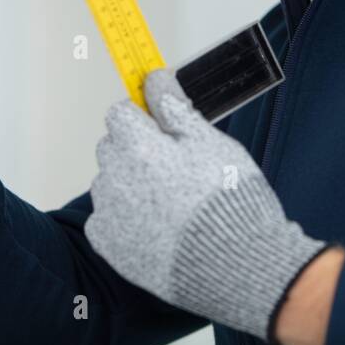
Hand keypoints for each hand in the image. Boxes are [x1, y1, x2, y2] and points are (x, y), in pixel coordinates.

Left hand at [84, 68, 331, 342]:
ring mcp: (109, 213)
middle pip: (113, 146)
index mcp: (139, 146)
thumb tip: (155, 79)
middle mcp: (115, 177)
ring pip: (110, 182)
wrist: (238, 265)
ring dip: (130, 183)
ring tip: (171, 202)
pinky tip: (157, 225)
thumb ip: (176, 110)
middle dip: (136, 148)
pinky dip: (125, 217)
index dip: (143, 117)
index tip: (163, 128)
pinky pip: (106, 218)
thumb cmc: (231, 201)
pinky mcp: (109, 246)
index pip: (120, 112)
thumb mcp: (213, 143)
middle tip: (175, 167)